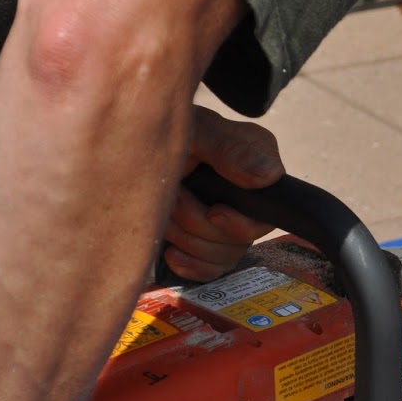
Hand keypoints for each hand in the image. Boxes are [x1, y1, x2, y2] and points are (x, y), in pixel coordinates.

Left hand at [162, 106, 285, 280]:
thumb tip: (267, 177)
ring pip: (224, 256)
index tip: (214, 212)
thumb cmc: (166, 130)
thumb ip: (230, 149)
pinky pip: (213, 270)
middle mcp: (249, 196)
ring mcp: (229, 221)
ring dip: (186, 240)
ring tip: (165, 215)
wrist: (132, 143)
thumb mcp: (195, 131)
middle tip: (175, 200)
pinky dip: (190, 265)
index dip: (240, 222)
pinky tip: (171, 251)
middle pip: (241, 239)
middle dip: (199, 225)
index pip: (269, 212)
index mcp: (256, 164)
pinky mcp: (208, 241)